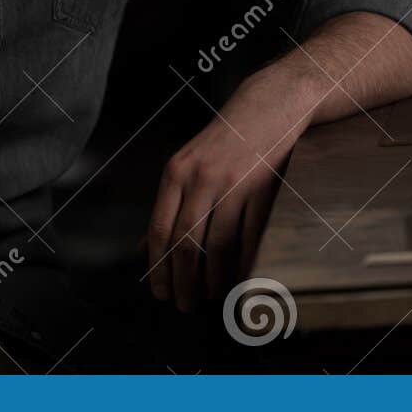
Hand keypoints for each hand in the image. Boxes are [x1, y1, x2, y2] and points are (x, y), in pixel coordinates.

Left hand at [144, 66, 314, 311]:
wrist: (268, 106)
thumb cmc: (224, 142)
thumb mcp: (187, 165)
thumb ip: (167, 206)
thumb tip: (143, 248)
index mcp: (176, 172)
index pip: (160, 229)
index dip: (158, 267)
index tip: (160, 292)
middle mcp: (201, 178)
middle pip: (185, 243)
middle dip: (182, 281)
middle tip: (183, 305)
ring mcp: (233, 183)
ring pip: (216, 244)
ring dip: (211, 278)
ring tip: (208, 296)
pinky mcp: (262, 188)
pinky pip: (248, 237)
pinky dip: (241, 263)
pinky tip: (236, 278)